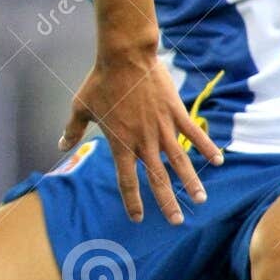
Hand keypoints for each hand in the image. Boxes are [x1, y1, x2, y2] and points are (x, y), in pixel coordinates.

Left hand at [61, 51, 220, 223]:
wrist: (124, 57)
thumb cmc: (99, 82)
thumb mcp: (80, 107)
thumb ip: (72, 130)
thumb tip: (61, 145)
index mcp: (120, 144)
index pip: (127, 181)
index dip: (133, 201)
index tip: (138, 218)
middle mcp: (143, 141)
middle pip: (157, 179)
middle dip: (167, 202)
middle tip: (177, 222)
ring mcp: (162, 128)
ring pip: (180, 162)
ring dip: (191, 182)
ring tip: (200, 199)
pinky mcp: (176, 112)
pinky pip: (194, 134)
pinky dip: (207, 147)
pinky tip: (218, 161)